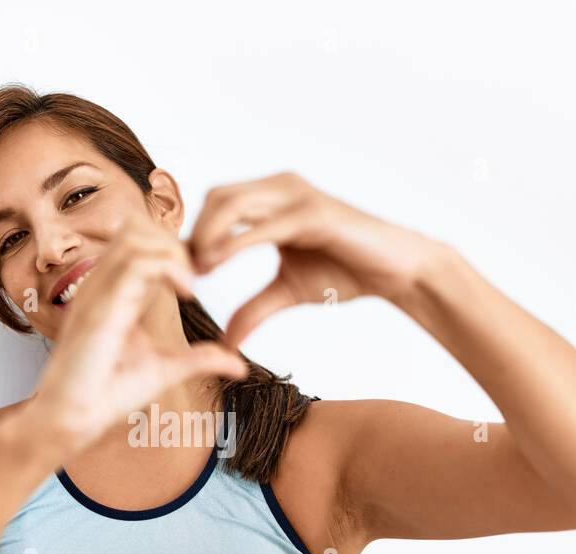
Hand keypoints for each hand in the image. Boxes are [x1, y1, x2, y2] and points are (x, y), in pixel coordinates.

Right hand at [24, 205, 247, 458]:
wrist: (73, 419)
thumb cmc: (107, 393)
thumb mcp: (168, 369)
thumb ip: (201, 359)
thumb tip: (239, 364)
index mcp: (114, 290)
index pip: (141, 239)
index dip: (176, 248)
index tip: (199, 279)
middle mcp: (102, 283)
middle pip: (137, 226)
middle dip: (176, 242)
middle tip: (198, 277)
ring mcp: (98, 291)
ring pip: (137, 235)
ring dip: (175, 252)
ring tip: (192, 285)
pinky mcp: (101, 307)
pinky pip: (137, 263)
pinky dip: (171, 268)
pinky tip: (188, 292)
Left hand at [186, 171, 442, 347]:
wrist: (395, 271)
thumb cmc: (345, 272)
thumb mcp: (287, 292)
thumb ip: (253, 310)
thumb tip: (225, 343)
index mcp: (272, 199)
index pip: (216, 202)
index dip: (193, 234)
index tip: (180, 271)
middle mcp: (281, 187)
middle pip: (216, 196)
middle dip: (194, 232)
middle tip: (183, 272)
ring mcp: (297, 195)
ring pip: (233, 203)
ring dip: (208, 236)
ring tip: (198, 270)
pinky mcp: (313, 213)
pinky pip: (263, 224)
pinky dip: (235, 243)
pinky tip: (218, 265)